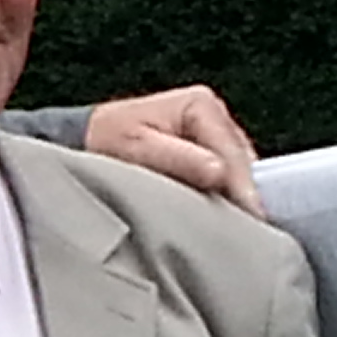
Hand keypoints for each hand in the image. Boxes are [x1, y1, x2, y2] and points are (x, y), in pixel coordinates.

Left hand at [80, 85, 261, 216]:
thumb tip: (219, 172)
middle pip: (240, 162)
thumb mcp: (134, 147)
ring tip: (236, 229)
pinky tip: (222, 218)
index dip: (241, 186)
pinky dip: (223, 197)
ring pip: (237, 172)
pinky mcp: (209, 155)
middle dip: (242, 194)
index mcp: (200, 105)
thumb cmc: (106, 140)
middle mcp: (214, 117)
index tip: (251, 215)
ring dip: (234, 197)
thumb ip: (176, 158)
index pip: (231, 151)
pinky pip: (226, 179)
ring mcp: (214, 136)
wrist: (85, 140)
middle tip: (248, 230)